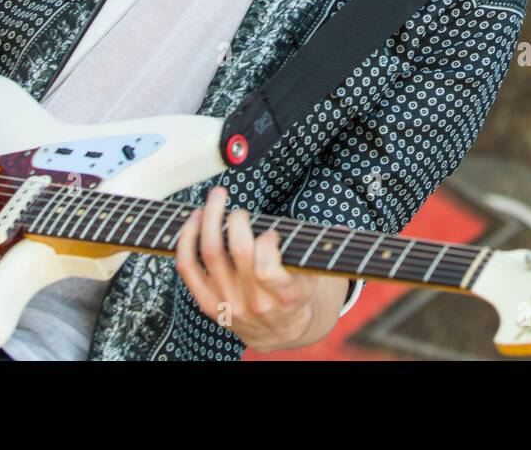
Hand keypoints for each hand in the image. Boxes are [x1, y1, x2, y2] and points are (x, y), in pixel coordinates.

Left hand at [175, 185, 318, 351]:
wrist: (278, 331)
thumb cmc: (297, 293)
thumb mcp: (314, 276)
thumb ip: (322, 252)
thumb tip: (343, 231)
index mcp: (284, 297)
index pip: (267, 268)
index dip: (267, 242)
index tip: (272, 232)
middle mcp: (254, 303)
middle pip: (237, 252)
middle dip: (237, 219)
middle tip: (241, 209)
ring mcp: (227, 304)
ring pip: (210, 253)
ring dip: (210, 218)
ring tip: (216, 200)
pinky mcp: (207, 303)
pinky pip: (188, 267)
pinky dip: (187, 239)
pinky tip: (195, 220)